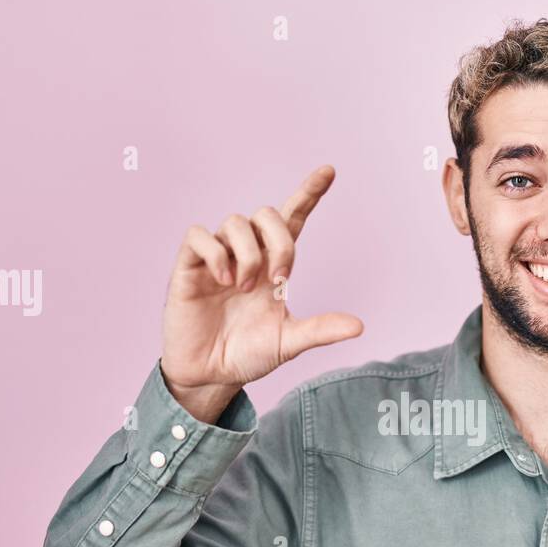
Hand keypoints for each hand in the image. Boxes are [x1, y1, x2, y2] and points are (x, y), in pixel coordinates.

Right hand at [159, 164, 362, 419]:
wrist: (211, 375)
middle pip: (267, 214)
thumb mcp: (288, 342)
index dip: (308, 193)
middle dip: (280, 241)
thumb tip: (359, 327)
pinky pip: (200, 235)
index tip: (329, 171)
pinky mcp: (188, 266)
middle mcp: (246, 254)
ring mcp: (217, 258)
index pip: (292, 219)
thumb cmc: (247, 354)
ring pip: (235, 222)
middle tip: (278, 280)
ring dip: (248, 255)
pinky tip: (222, 281)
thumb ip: (320, 330)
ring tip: (243, 289)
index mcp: (273, 265)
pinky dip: (216, 254)